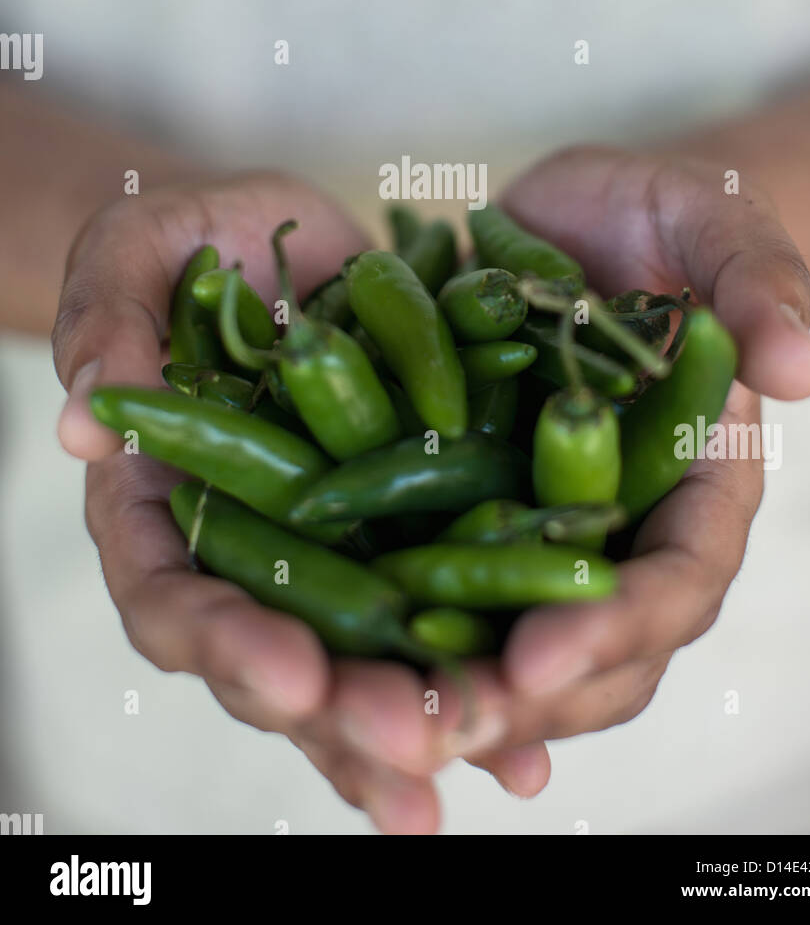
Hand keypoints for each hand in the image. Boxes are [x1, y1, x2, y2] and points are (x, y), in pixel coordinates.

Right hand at [54, 173, 538, 832]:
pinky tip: (543, 728)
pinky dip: (493, 665)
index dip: (225, 643)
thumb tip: (83, 425)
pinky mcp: (408, 530)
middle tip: (415, 744)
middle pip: (282, 661)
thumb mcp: (134, 255)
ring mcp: (333, 551)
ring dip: (434, 718)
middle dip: (345, 714)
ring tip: (504, 753)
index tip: (291, 673)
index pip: (170, 597)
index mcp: (161, 507)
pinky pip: (450, 610)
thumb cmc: (185, 240)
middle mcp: (248, 554)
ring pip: (373, 660)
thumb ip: (108, 327)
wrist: (280, 240)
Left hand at [432, 145, 809, 789]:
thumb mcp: (708, 222)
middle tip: (437, 718)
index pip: (678, 578)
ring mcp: (538, 529)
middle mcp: (621, 529)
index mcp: (698, 481)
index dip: (620, 626)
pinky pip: (433, 587)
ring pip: (505, 640)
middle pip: (589, 648)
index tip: (544, 654)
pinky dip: (394, 634)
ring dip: (445, 690)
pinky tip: (336, 668)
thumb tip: (802, 368)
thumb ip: (753, 280)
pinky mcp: (463, 511)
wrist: (571, 217)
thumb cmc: (657, 215)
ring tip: (373, 719)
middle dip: (517, 695)